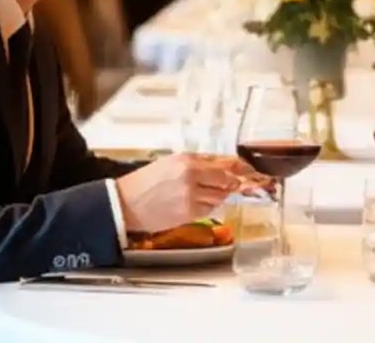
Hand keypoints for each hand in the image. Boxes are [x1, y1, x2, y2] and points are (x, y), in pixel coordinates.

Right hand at [114, 153, 247, 233]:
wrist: (125, 204)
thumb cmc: (145, 182)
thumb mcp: (171, 163)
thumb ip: (197, 163)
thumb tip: (222, 167)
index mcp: (187, 160)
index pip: (224, 163)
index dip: (240, 168)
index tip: (249, 170)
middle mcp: (192, 176)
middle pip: (227, 180)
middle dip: (233, 183)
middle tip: (235, 184)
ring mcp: (191, 196)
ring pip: (220, 196)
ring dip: (220, 195)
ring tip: (208, 193)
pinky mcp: (189, 213)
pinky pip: (209, 209)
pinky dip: (209, 206)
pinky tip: (199, 202)